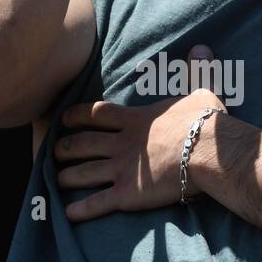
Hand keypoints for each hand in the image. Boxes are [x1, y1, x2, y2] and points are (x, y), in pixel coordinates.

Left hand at [54, 80, 224, 221]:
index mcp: (135, 119)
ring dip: (66, 177)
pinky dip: (80, 209)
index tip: (63, 118)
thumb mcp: (201, 91)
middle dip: (64, 148)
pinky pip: (97, 203)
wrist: (208, 151)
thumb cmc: (206, 123)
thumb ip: (196, 72)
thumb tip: (202, 49)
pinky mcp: (127, 194)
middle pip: (82, 143)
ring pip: (83, 173)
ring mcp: (122, 169)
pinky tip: (66, 213)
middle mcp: (121, 143)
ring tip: (56, 180)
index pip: (96, 114)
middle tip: (54, 152)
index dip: (76, 115)